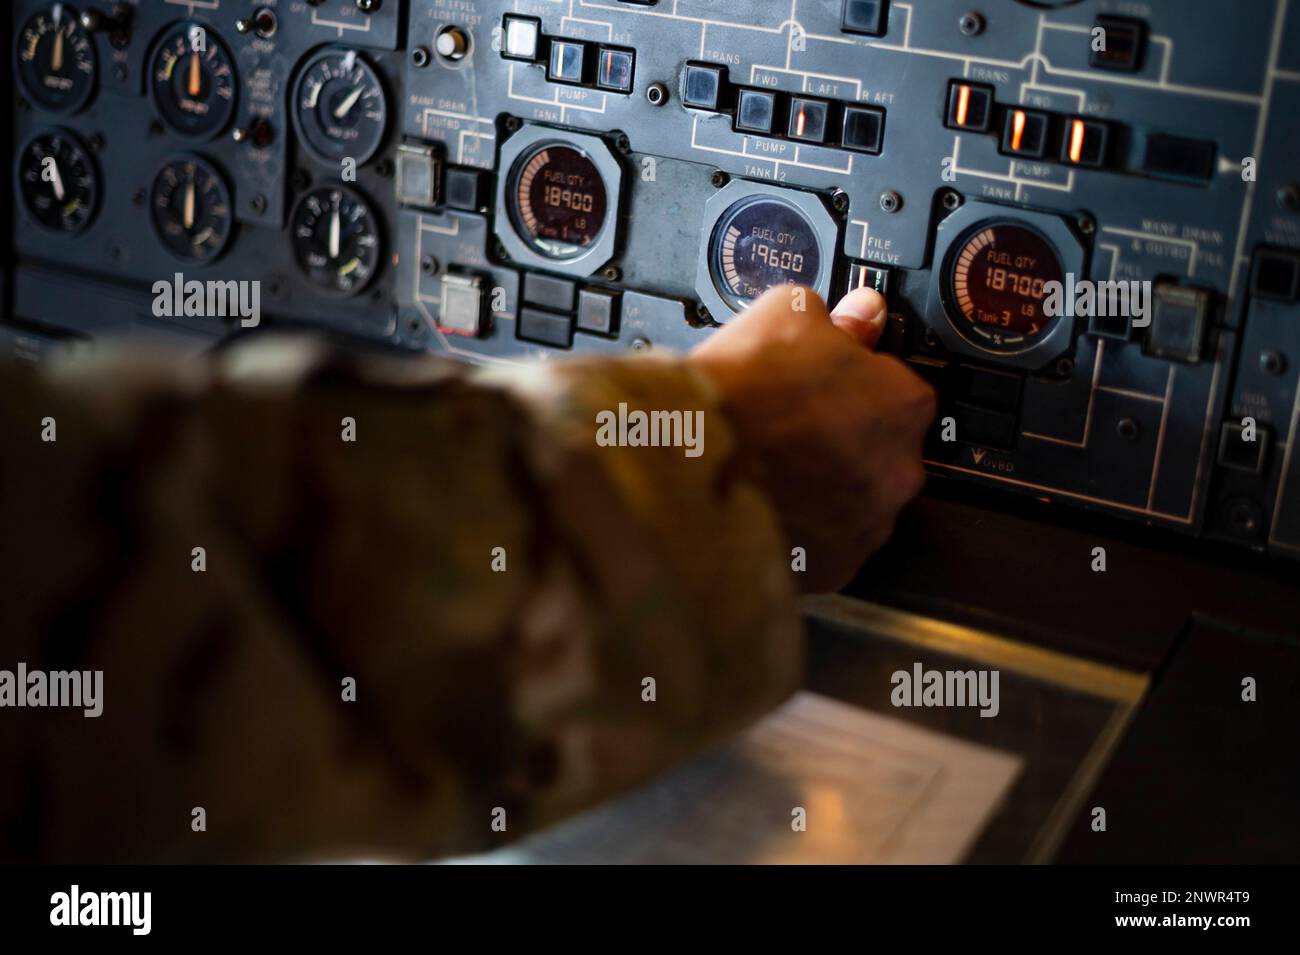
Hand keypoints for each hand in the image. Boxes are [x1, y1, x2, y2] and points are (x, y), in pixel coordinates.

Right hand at [688, 285, 935, 591]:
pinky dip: (803, 532)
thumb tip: (857, 314)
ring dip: (824, 488)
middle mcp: (900, 469)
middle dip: (843, 441)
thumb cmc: (740, 396)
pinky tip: (766, 506)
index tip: (827, 384)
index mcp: (902, 402)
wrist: (691, 470)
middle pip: (881, 451)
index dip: (856, 384)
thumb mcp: (785, 315)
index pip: (898, 389)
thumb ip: (835, 317)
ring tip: (771, 469)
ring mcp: (868, 524)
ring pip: (854, 501)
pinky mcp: (834, 569)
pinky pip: (826, 546)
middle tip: (792, 428)